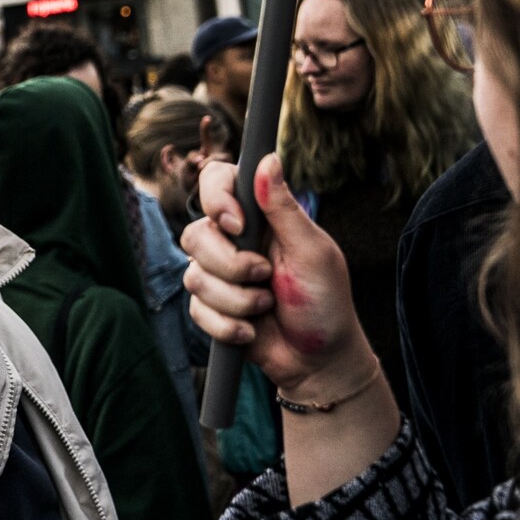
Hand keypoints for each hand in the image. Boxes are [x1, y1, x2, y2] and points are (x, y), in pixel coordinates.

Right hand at [182, 154, 371, 403]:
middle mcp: (233, 240)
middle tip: (266, 276)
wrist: (318, 360)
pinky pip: (196, 309)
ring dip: (236, 300)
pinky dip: (228, 325)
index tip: (237, 226)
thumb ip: (285, 207)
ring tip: (266, 306)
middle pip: (195, 234)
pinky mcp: (210, 307)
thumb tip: (268, 158)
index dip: (215, 199)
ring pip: (194, 276)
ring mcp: (218, 273)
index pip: (216, 181)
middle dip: (231, 265)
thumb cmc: (325, 300)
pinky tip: (252, 330)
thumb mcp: (312, 251)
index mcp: (258, 216)